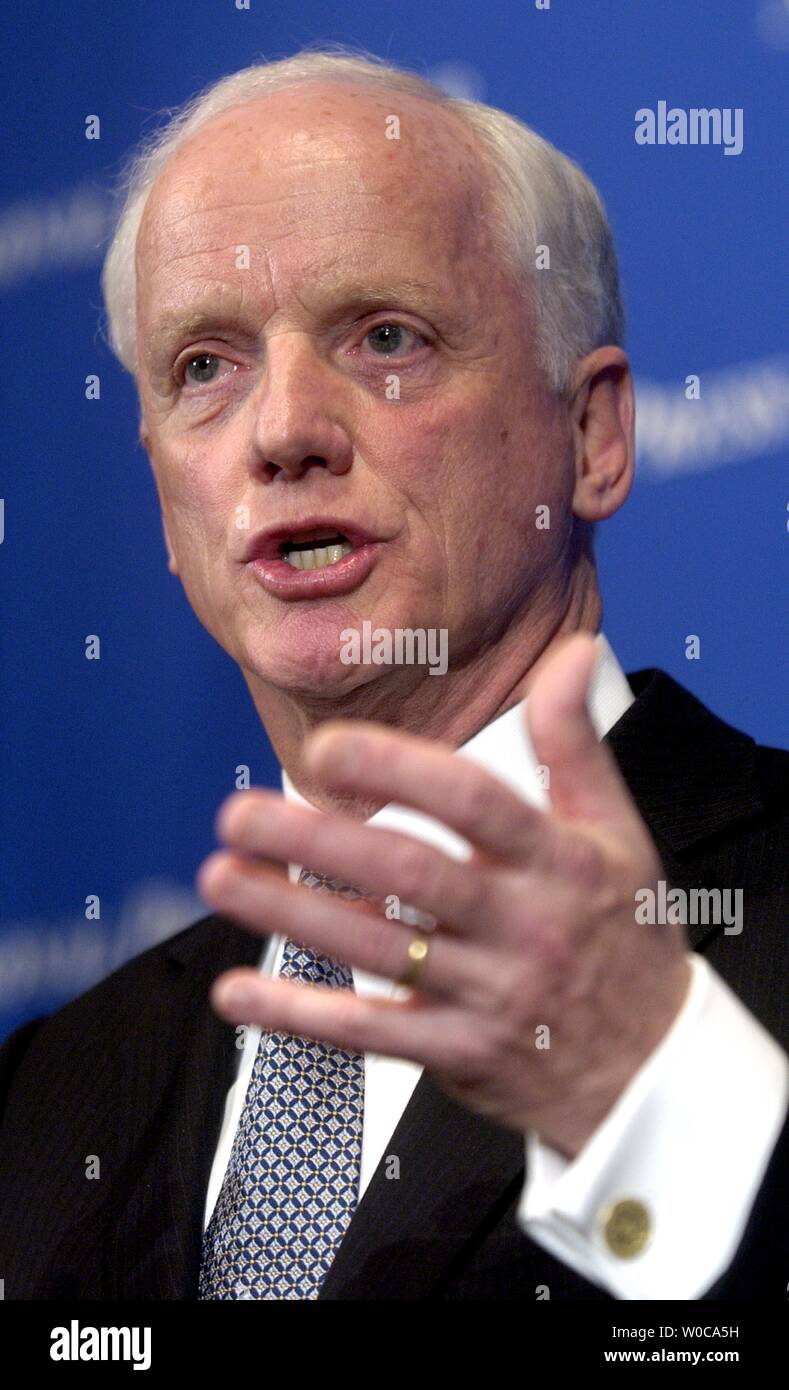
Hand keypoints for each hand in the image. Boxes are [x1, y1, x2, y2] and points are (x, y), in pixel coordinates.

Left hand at [196, 633, 690, 1157]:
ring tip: (223, 877)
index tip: (328, 746)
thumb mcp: (619, 833)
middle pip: (410, 874)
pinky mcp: (462, 1055)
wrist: (656, 1071)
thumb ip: (575, 742)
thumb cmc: (626, 937)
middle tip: (238, 813)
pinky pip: (373, 1035)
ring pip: (378, 950)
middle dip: (318, 841)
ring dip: (292, 913)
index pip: (475, 804)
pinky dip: (301, 1016)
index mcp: (558, 860)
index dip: (399, 770)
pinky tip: (239, 993)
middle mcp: (521, 924)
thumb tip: (568, 649)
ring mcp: (490, 995)